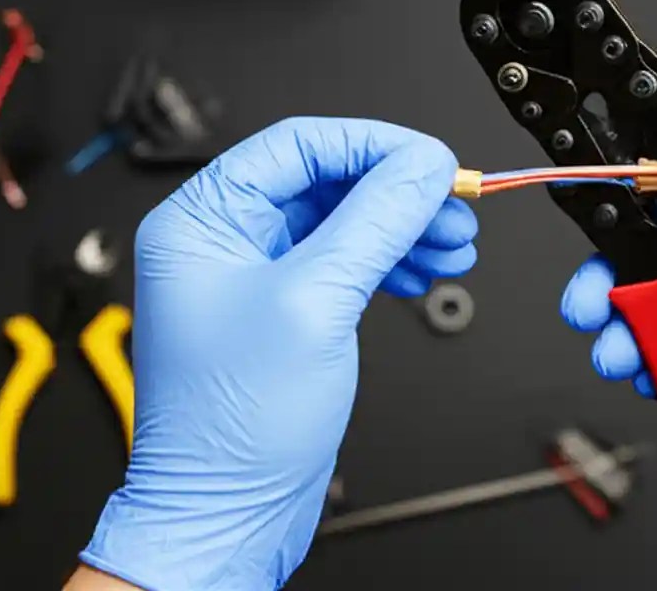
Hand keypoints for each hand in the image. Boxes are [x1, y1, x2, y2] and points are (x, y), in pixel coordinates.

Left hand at [79, 118, 476, 590]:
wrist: (228, 511)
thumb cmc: (233, 427)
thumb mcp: (316, 302)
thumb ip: (375, 221)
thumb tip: (421, 166)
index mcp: (202, 219)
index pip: (299, 145)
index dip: (375, 145)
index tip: (433, 160)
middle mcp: (224, 240)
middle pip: (328, 180)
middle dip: (399, 191)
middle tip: (454, 206)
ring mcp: (256, 276)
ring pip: (345, 221)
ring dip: (404, 227)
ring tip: (453, 244)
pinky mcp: (286, 310)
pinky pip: (346, 261)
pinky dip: (391, 262)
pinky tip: (424, 272)